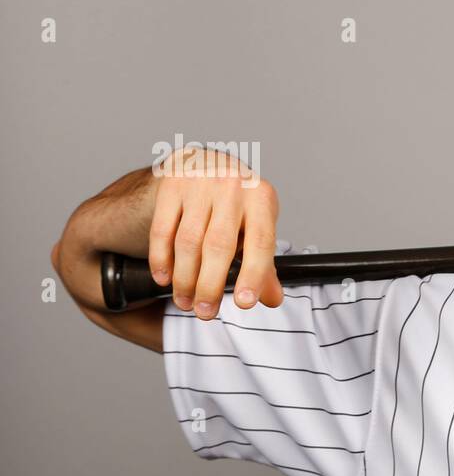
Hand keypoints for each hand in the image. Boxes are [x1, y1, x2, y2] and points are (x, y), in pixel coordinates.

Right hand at [149, 147, 282, 318]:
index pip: (261, 242)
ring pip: (188, 241)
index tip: (243, 303)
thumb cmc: (236, 204)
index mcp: (261, 197)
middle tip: (205, 312)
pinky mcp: (170, 184)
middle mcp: (232, 185)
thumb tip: (271, 298)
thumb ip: (264, 263)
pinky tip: (164, 279)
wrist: (203, 163)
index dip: (254, 275)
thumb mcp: (257, 226)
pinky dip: (161, 258)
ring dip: (184, 278)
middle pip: (219, 245)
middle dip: (210, 285)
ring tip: (185, 302)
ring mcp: (199, 183)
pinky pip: (162, 230)